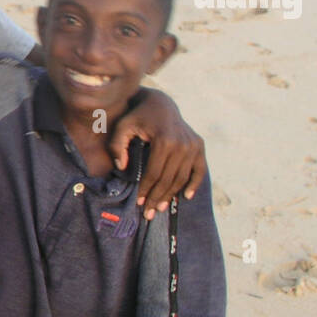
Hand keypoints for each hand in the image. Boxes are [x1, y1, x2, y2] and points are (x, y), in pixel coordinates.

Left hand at [111, 91, 206, 219]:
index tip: (138, 203)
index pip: (154, 174)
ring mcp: (193, 145)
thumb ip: (117, 145)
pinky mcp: (200, 145)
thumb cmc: (137, 116)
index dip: (146, 190)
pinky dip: (194, 183)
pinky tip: (185, 196)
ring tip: (159, 208)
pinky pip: (199, 169)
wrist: (160, 103)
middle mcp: (183, 144)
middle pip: (169, 179)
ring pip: (182, 177)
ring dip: (171, 195)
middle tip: (148, 213)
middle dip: (157, 198)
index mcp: (165, 140)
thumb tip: (122, 167)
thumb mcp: (123, 126)